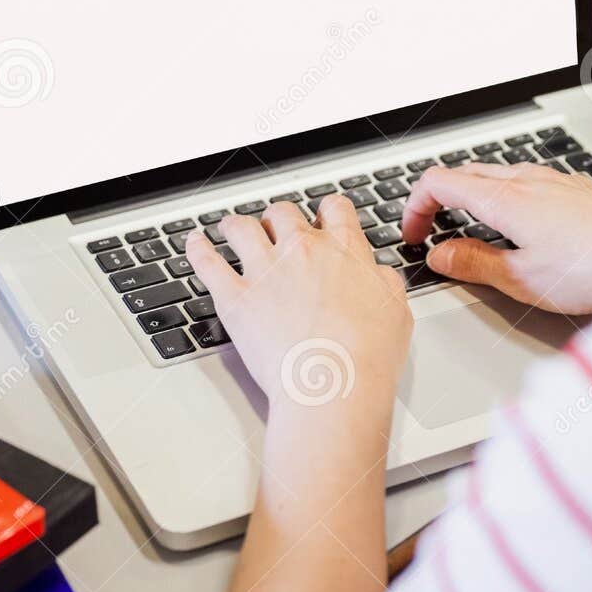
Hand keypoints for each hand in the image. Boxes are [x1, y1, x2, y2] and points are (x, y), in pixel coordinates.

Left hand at [185, 198, 411, 418]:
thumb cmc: (367, 356)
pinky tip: (195, 242)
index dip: (327, 210)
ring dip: (236, 225)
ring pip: (241, 228)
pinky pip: (207, 262)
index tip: (321, 217)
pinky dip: (197, 248)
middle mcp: (301, 251)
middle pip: (283, 213)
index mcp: (344, 250)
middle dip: (279, 218)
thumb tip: (374, 273)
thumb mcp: (395, 310)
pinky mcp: (234, 298)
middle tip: (276, 229)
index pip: (334, 209)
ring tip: (231, 228)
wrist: (333, 383)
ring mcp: (264, 271)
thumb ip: (381, 281)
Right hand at [400, 163, 591, 314]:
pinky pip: (533, 186)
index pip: (439, 181)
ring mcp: (559, 182)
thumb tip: (441, 255)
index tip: (412, 234)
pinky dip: (512, 202)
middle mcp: (530, 179)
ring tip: (477, 236)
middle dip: (442, 201)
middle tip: (433, 234)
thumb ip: (474, 264)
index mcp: (506, 198)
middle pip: (468, 174)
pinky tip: (526, 233)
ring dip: (477, 200)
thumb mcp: (522, 278)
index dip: (415, 207)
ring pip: (502, 178)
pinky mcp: (582, 192)